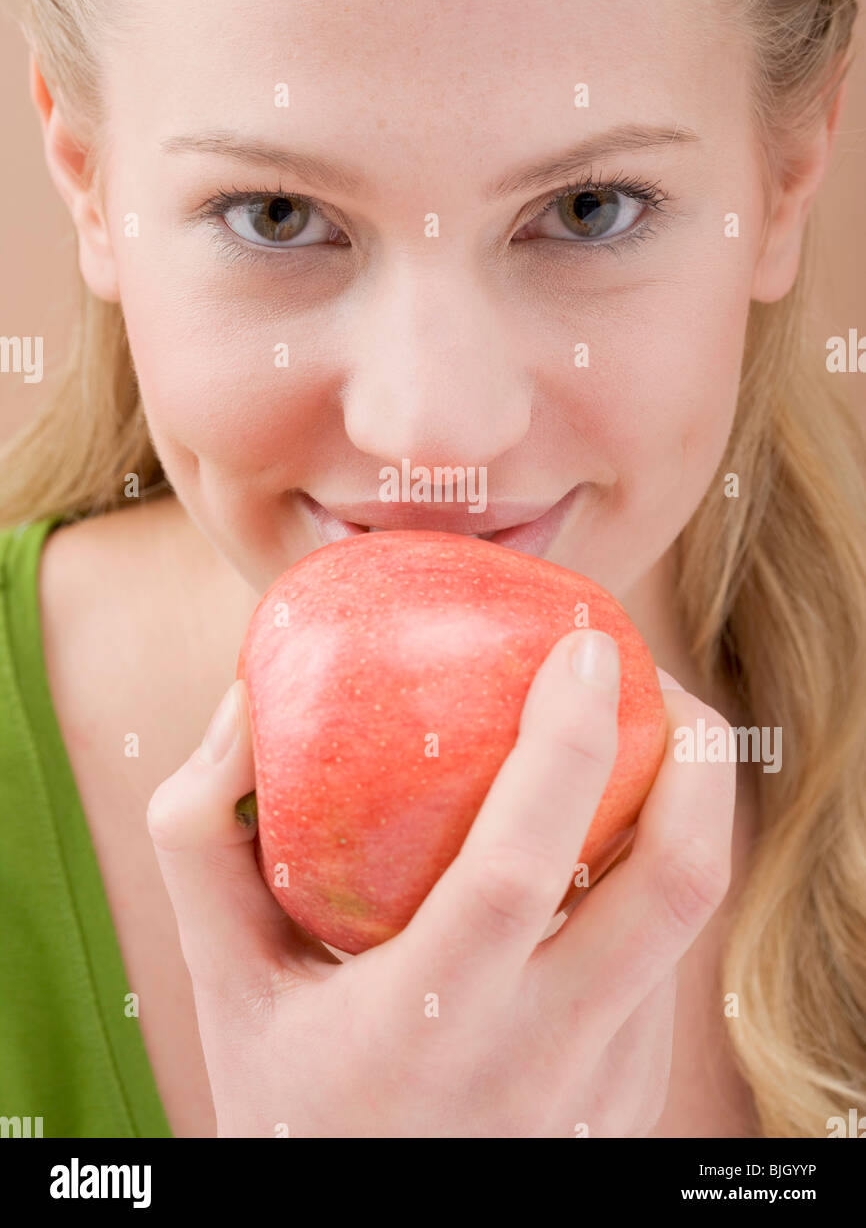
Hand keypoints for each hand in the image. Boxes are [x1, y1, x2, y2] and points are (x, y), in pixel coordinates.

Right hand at [147, 628, 735, 1137]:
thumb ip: (203, 842)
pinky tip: (599, 835)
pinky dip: (648, 870)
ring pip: (688, 917)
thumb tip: (244, 703)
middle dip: (697, 756)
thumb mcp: (223, 982)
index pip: (521, 864)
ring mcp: (606, 1085)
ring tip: (638, 732)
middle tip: (649, 675)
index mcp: (429, 1024)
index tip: (581, 644)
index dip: (566, 741)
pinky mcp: (635, 1094)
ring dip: (686, 803)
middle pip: (678, 885)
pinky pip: (664, 956)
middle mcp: (542, 1059)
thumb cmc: (286, 1101)